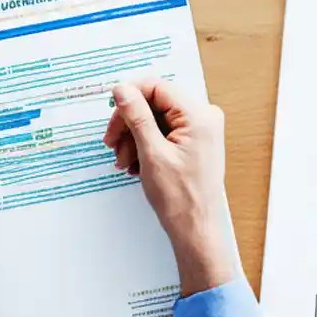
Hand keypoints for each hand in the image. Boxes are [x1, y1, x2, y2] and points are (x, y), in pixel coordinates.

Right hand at [103, 78, 234, 295]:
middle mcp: (204, 117)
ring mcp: (201, 130)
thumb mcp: (151, 152)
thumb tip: (121, 88)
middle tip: (112, 143)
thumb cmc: (179, 197)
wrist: (195, 229)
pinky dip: (145, 144)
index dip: (130, 97)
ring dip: (134, 137)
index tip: (112, 113)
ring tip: (124, 161)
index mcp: (199, 116)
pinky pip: (163, 132)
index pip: (157, 87)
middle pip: (155, 103)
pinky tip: (135, 164)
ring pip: (156, 118)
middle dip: (130, 123)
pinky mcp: (195, 142)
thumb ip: (136, 116)